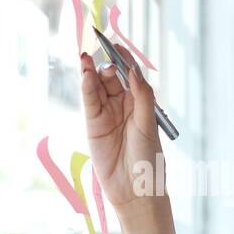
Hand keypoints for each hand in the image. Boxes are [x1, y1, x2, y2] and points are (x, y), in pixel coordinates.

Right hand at [79, 43, 162, 211]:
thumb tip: (133, 69)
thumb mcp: (148, 123)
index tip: (116, 44)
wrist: (135, 189)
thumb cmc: (149, 158)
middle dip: (107, 64)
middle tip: (105, 59)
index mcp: (139, 103)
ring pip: (96, 86)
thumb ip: (141, 95)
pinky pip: (89, 101)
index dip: (123, 58)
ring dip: (91, 71)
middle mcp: (122, 105)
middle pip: (110, 77)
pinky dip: (85, 87)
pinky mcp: (93, 125)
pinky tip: (85, 75)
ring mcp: (106, 114)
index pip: (130, 74)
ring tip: (85, 57)